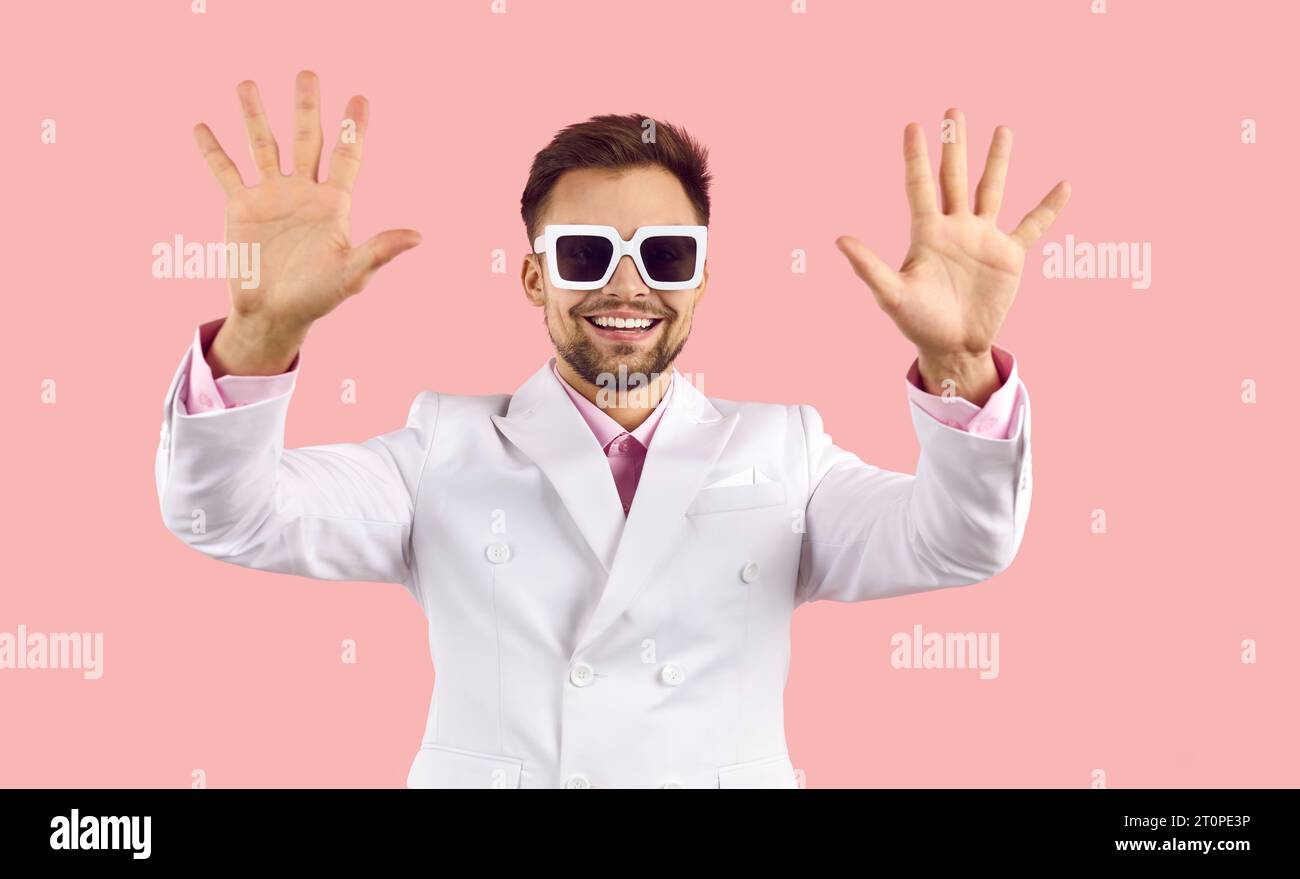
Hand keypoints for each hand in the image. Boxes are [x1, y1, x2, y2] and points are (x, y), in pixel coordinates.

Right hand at [193, 71, 420, 374]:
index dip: (353, 128)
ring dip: (255, 116)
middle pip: (307, 139)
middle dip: (307, 107)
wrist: (274, 314)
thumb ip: (380, 250)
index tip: (360, 98)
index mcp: (333, 203)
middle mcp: (303, 192)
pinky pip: (225, 172)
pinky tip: (202, 126)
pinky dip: (213, 151)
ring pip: (263, 145)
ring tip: (247, 84)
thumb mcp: (352, 273)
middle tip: (307, 73)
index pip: (347, 156)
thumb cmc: (318, 297)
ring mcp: (271, 196)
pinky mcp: (240, 208)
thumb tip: (418, 236)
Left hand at [836, 108, 1068, 404]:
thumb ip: (868, 267)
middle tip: (953, 112)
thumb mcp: (891, 295)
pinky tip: (1064, 185)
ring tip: (1002, 129)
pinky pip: (1032, 226)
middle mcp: (955, 227)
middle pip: (955, 177)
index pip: (919, 185)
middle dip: (955, 146)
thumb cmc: (917, 322)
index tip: (913, 125)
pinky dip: (1048, 207)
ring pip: (992, 190)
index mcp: (926, 233)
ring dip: (997, 161)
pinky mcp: (1009, 255)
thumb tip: (839, 240)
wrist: (954, 345)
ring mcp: (983, 238)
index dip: (916, 156)